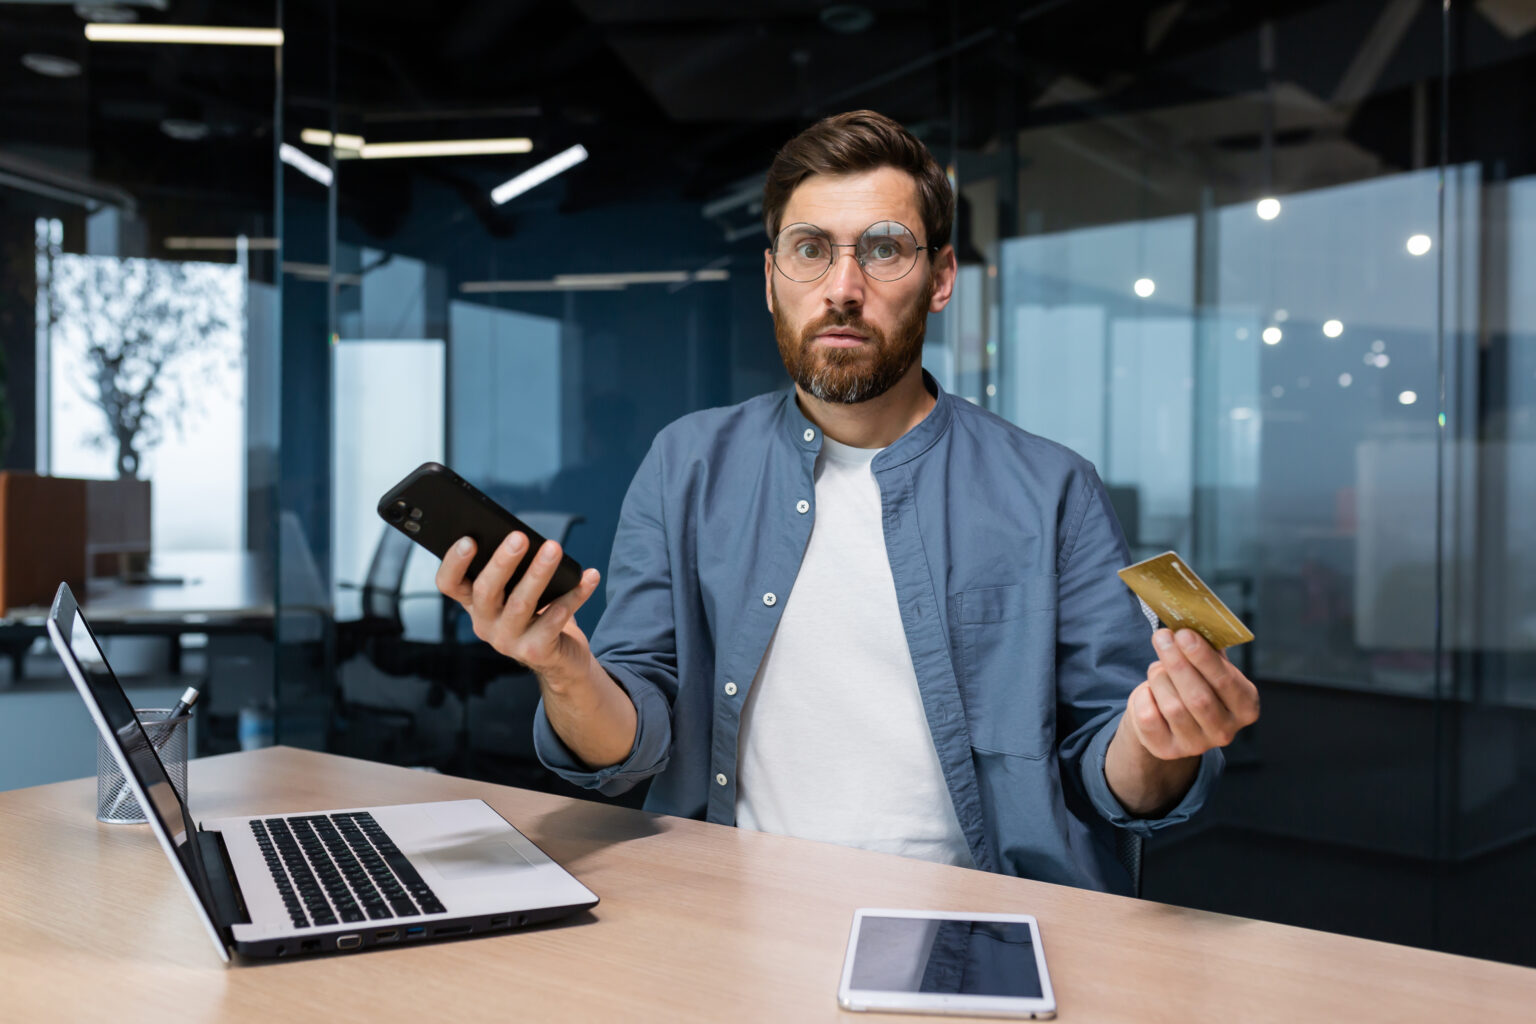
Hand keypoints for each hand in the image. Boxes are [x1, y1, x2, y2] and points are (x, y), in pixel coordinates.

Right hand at [434, 532, 601, 678]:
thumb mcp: (517, 593)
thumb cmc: (537, 614)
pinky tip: (589, 577)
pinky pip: (556, 619)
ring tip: (554, 548)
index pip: (449, 584)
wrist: (560, 660)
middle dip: (502, 562)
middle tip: (519, 537)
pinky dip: (575, 595)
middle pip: (485, 591)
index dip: (453, 562)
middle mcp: (485, 624)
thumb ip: (513, 571)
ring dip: (539, 573)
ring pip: (521, 603)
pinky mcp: (536, 652)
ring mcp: (508, 641)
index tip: (468, 539)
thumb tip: (522, 536)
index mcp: (474, 604)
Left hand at [1127, 628, 1259, 759]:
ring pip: (1172, 706)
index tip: (1184, 634)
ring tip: (1158, 665)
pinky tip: (1150, 689)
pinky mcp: (1167, 749)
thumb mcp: (1207, 665)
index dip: (1204, 658)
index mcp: (1245, 706)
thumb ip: (1207, 646)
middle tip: (1161, 636)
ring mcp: (1196, 745)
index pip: (1226, 683)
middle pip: (1198, 697)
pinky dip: (1144, 695)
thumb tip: (1190, 621)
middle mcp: (1226, 731)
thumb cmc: (1194, 680)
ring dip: (1159, 677)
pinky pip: (1149, 717)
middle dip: (1177, 663)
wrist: (1169, 715)